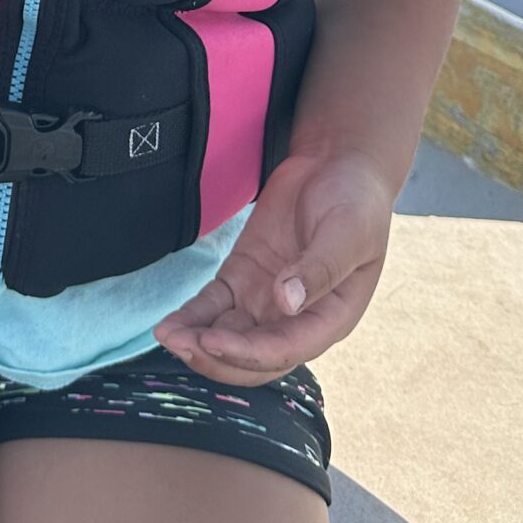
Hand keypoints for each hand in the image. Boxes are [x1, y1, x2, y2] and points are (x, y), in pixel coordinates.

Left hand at [154, 150, 394, 385]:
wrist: (337, 165)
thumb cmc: (356, 202)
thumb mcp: (347, 233)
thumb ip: (320, 268)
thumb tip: (288, 302)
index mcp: (329, 318)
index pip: (284, 350)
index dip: (247, 352)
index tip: (212, 341)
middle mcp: (295, 320)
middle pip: (251, 356)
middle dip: (215, 357)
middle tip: (180, 345)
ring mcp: (265, 300)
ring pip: (227, 335)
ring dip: (197, 342)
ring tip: (166, 335)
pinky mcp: (243, 277)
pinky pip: (212, 306)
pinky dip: (191, 317)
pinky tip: (168, 324)